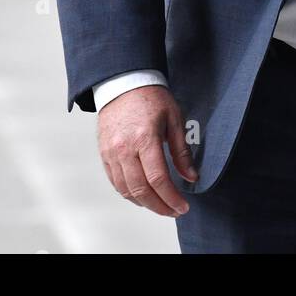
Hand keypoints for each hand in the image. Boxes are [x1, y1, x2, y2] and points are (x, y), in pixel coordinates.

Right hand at [98, 85, 197, 215]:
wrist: (124, 83)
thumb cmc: (151, 97)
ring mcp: (111, 153)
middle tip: (174, 211)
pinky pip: (115, 182)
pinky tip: (142, 196)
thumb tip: (191, 176)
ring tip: (160, 205)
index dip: (172, 198)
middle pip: (141, 190)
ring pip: (126, 190)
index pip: (158, 179)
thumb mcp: (174, 119)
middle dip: (160, 206)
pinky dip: (129, 193)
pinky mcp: (104, 154)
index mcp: (145, 138)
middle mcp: (124, 148)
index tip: (183, 206)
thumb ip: (181, 151)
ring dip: (144, 203)